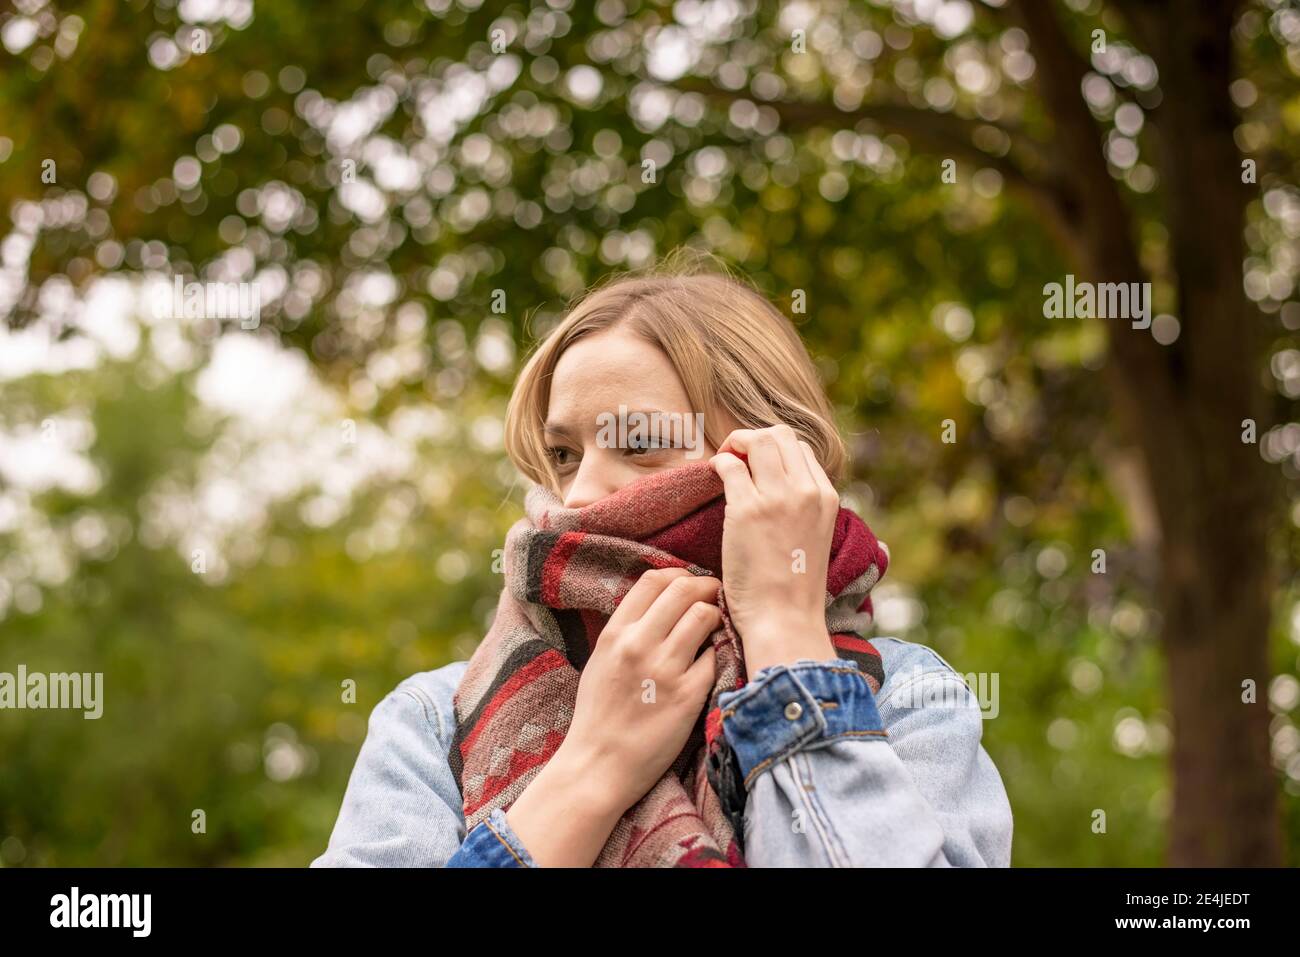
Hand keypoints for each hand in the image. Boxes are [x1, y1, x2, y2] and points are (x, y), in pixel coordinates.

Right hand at [506, 567, 719, 865]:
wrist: (598, 766)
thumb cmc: (599, 716)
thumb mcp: (601, 661)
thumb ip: (627, 630)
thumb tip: (661, 604)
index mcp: (615, 634)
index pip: (653, 579)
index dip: (679, 575)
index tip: (689, 586)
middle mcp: (639, 644)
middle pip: (683, 589)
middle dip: (706, 587)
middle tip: (713, 599)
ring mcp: (665, 669)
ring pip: (704, 616)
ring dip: (715, 617)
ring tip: (715, 629)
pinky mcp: (688, 695)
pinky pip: (714, 657)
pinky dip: (717, 656)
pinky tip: (711, 665)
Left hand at [709, 425, 839, 677]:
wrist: (786, 621)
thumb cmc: (793, 590)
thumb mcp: (814, 539)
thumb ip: (804, 510)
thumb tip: (782, 491)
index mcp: (826, 498)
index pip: (800, 448)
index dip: (774, 450)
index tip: (755, 466)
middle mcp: (807, 491)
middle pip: (779, 434)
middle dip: (752, 439)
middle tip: (735, 459)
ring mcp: (778, 498)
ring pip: (756, 440)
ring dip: (734, 445)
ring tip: (724, 465)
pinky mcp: (748, 509)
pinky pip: (729, 465)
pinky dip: (718, 465)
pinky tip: (713, 480)